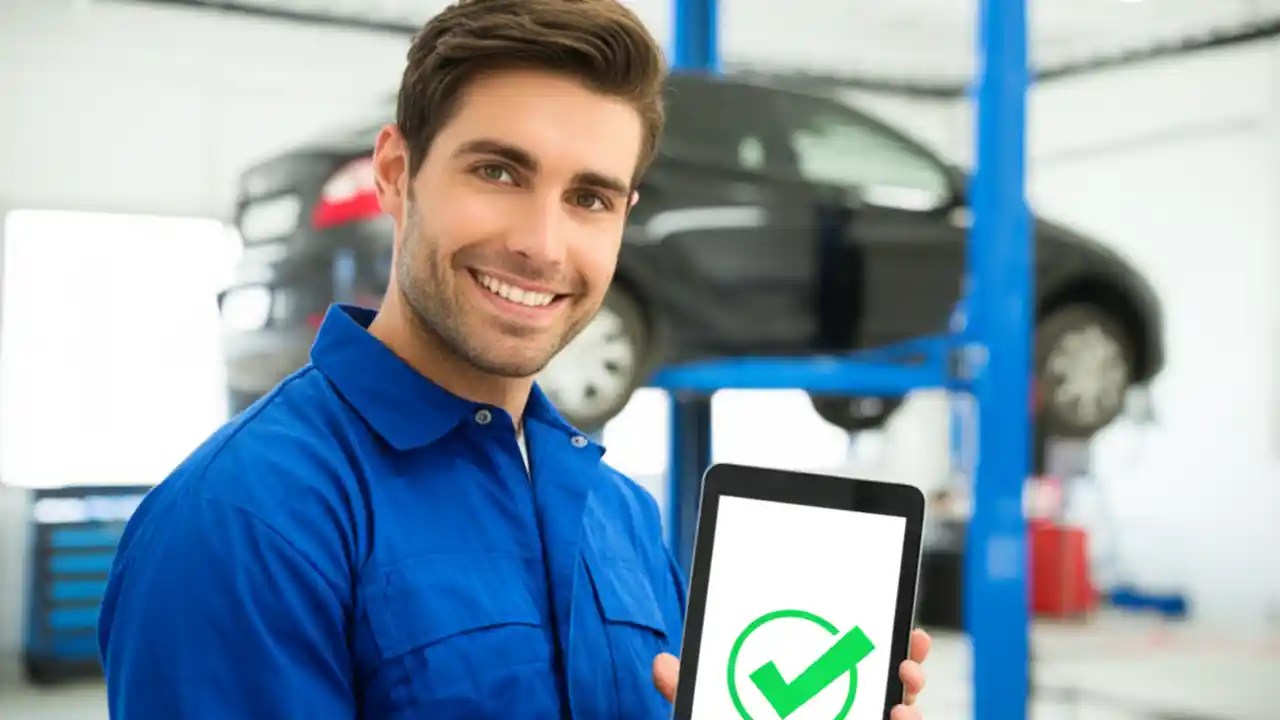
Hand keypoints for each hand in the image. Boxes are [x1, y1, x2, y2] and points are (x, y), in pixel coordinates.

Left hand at [653, 628, 932, 714]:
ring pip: (903, 716)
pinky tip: (897, 716)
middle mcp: (842, 716)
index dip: (872, 637)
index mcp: (812, 697)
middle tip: (910, 641)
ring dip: (912, 698)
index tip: (890, 617)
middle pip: (889, 684)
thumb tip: (659, 663)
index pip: (849, 659)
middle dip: (907, 659)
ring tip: (902, 689)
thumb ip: (689, 694)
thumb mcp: (715, 717)